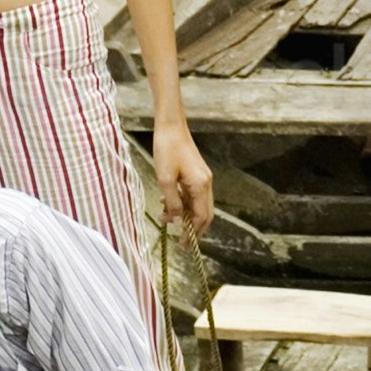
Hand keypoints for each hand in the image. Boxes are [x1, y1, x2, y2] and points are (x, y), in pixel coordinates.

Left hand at [154, 114, 215, 239]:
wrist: (171, 127)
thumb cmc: (167, 149)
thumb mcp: (165, 179)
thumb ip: (172, 203)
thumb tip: (178, 222)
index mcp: (201, 185)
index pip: (202, 216)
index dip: (193, 232)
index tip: (183, 244)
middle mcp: (205, 183)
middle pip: (204, 213)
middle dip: (193, 229)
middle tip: (181, 242)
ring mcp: (202, 178)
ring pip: (197, 204)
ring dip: (184, 215)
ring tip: (165, 219)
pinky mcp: (196, 174)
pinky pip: (192, 195)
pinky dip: (182, 203)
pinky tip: (166, 204)